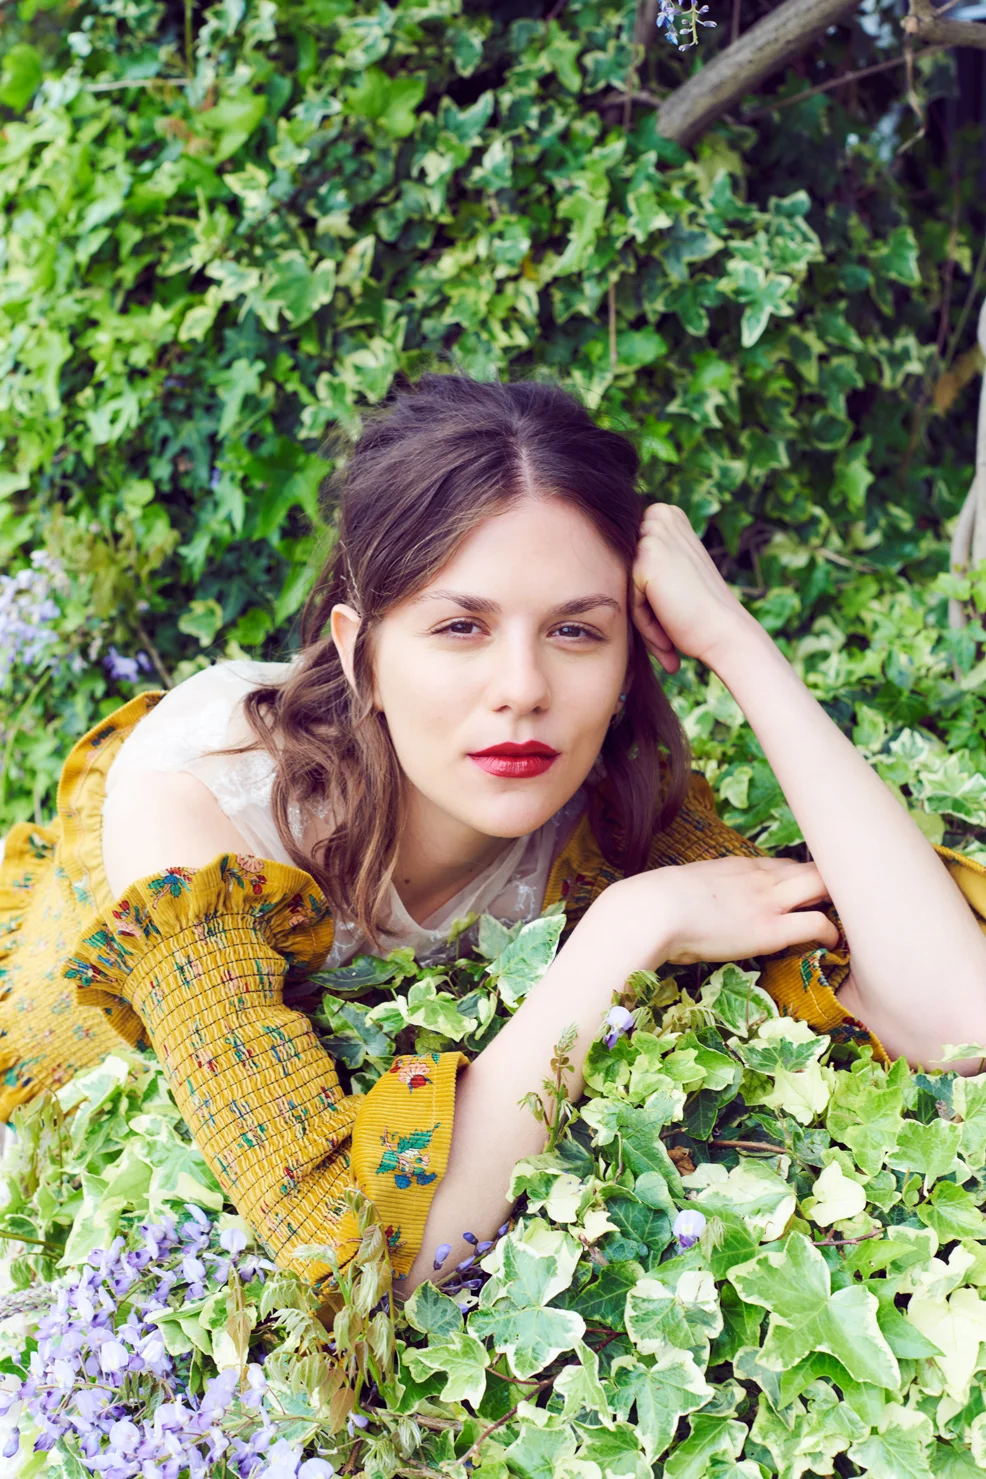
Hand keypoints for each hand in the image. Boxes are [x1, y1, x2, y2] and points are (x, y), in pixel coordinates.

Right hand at [596, 854, 839, 967]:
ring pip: (822, 886)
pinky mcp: (771, 929)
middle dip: (828, 881)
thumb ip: (702, 894)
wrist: (652, 910)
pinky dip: (831, 931)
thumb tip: (695, 909)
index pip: (781, 865)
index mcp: (737, 866)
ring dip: (836, 899)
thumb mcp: (684, 888)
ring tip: (848, 918)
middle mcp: (760, 877)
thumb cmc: (655, 904)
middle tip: (840, 901)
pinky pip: (816, 923)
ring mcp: (768, 901)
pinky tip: (834, 943)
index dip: (798, 878)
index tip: (805, 892)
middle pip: (811, 867)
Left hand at [631, 503, 750, 672]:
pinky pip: (627, 601)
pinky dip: (644, 623)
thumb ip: (646, 556)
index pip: (626, 557)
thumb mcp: (673, 569)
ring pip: (623, 585)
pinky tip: (668, 631)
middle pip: (621, 569)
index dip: (645, 592)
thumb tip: (601, 557)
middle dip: (641, 604)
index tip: (672, 609)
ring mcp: (653, 535)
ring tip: (670, 635)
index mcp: (666, 514)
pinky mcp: (646, 559)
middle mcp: (659, 516)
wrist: (725, 633)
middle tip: (672, 628)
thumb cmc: (699, 610)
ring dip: (643, 617)